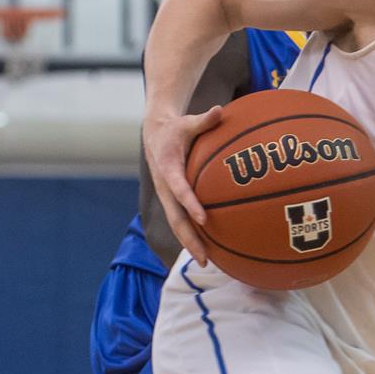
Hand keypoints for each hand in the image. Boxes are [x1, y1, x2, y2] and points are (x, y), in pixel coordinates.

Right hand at [144, 104, 223, 266]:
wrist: (154, 135)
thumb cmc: (176, 129)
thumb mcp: (188, 122)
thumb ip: (204, 120)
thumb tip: (220, 111)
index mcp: (168, 168)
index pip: (179, 190)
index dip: (190, 204)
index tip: (203, 219)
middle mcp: (165, 187)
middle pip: (176, 218)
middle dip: (189, 239)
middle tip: (205, 257)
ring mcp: (166, 197)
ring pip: (177, 225)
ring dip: (190, 244)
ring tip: (207, 262)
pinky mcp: (171, 201)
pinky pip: (180, 221)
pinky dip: (192, 236)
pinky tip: (209, 249)